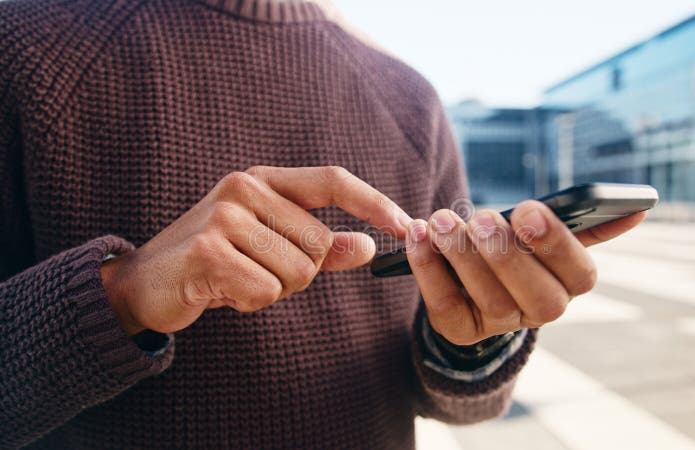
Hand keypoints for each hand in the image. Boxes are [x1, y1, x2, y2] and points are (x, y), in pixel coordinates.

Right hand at [101, 166, 410, 334]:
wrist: (145, 283)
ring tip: (237, 278)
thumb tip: (368, 246)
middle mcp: (245, 188)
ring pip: (297, 271)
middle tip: (257, 271)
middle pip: (319, 245)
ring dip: (273, 289)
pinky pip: (267, 290)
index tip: (407, 224)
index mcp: (264, 179)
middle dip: (299, 273)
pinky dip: (250, 301)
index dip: (374, 202)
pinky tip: (222, 291)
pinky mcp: (209, 251)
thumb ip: (320, 245)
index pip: (333, 180)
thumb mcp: (271, 246)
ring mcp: (224, 216)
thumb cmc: (216, 261)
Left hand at [406, 200, 645, 344]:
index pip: (579, 272)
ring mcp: (500, 325)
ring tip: (442, 220)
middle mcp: (541, 310)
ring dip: (462, 255)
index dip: (555, 243)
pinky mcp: (461, 331)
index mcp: (571, 283)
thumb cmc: (518, 249)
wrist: (476, 288)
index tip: (528, 210)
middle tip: (481, 217)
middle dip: (506, 252)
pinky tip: (418, 235)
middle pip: (534, 292)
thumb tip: (636, 211)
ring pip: (488, 298)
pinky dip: (427, 267)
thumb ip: (586, 226)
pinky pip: (444, 304)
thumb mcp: (548, 237)